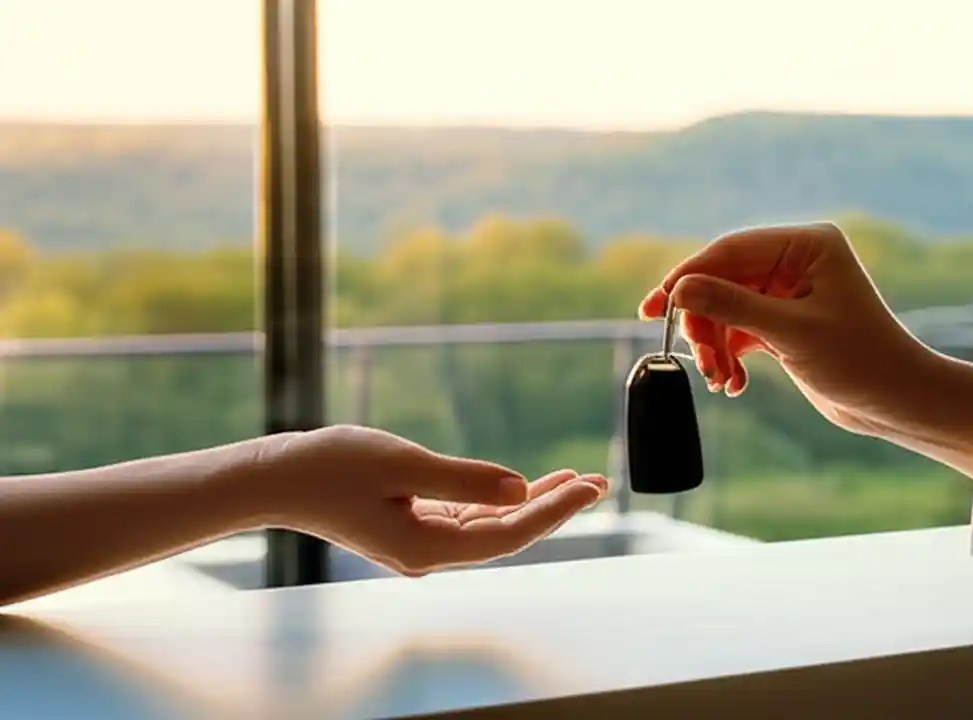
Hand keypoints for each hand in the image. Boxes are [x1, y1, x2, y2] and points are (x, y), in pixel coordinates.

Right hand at [248, 425, 607, 574]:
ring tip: (576, 480)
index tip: (591, 486)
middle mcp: (428, 556)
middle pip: (507, 534)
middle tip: (600, 482)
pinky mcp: (411, 527)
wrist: (276, 477)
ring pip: (491, 527)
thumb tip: (522, 491)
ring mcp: (419, 544)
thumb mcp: (404, 465)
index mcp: (428, 549)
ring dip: (532, 503)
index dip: (555, 511)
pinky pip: (469, 519)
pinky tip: (524, 486)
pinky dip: (499, 501)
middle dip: (555, 508)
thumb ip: (465, 480)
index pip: (509, 534)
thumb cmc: (331, 466)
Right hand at [638, 222, 972, 479]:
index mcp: (807, 245)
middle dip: (704, 323)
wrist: (896, 402)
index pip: (730, 251)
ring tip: (719, 379)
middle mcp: (796, 262)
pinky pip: (738, 331)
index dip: (688, 278)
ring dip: (714, 346)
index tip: (656, 308)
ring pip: (725, 310)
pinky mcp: (784, 323)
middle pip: (722, 281)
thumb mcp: (790, 333)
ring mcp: (788, 292)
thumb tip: (679, 290)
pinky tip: (732, 383)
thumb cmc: (859, 360)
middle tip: (697, 359)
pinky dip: (729, 356)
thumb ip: (732, 307)